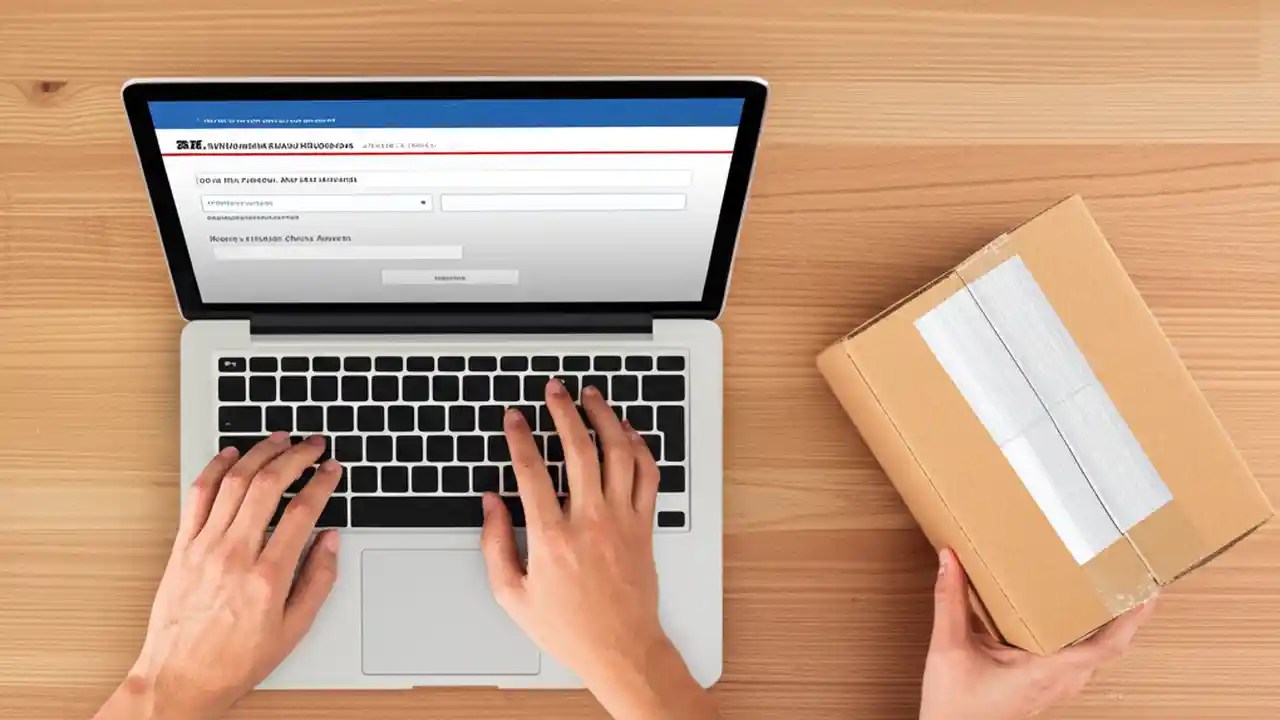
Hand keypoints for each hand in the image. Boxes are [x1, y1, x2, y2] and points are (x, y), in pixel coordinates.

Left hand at [95, 433, 342, 719]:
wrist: (179, 679)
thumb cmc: (233, 661)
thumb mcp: (293, 630)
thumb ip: (318, 580)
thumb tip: (330, 541)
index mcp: (268, 576)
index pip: (302, 512)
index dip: (323, 483)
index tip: (332, 469)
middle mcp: (234, 555)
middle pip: (269, 486)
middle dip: (296, 457)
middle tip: (312, 445)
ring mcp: (204, 547)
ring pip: (234, 482)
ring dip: (259, 453)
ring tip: (278, 439)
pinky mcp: (182, 547)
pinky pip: (198, 496)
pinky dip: (215, 469)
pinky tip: (230, 456)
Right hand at [480, 378, 715, 719]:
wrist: (621, 648)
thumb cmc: (569, 627)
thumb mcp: (513, 594)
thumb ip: (495, 544)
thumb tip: (491, 504)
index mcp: (552, 538)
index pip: (531, 470)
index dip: (519, 436)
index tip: (513, 417)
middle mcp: (590, 522)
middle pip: (578, 450)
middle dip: (563, 411)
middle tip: (554, 390)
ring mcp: (622, 521)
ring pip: (618, 454)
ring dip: (604, 418)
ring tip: (591, 397)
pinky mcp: (644, 526)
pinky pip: (647, 475)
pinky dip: (640, 447)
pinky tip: (629, 431)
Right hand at [920, 548, 1156, 719]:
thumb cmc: (954, 704)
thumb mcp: (948, 648)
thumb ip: (950, 601)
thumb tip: (951, 559)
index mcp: (1046, 671)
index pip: (1106, 647)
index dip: (1132, 620)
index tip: (1147, 592)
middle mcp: (1058, 682)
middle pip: (1107, 647)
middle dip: (1125, 615)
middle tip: (1131, 579)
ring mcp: (1054, 687)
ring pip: (1092, 654)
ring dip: (1106, 627)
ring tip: (1108, 593)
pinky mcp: (1044, 686)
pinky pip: (1076, 658)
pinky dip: (1083, 636)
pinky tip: (1068, 617)